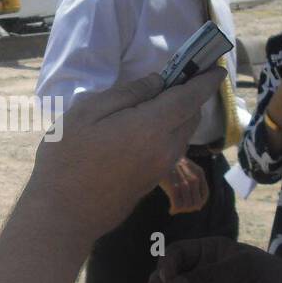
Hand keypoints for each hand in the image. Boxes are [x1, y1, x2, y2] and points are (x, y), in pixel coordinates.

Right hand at [28, 69, 224, 241]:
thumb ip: (127, 93)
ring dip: (180, 115)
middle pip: (191, 116)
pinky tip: (145, 127)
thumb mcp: (87, 112)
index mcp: (151, 127)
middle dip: (192, 95)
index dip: (206, 81)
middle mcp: (166, 149)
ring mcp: (161, 168)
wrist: (64, 214)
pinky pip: (172, 148)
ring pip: (183, 134)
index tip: (218, 68)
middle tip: (178, 78)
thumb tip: (157, 83)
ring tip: (158, 102)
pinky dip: (169, 131)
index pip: (190, 98)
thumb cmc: (67, 159)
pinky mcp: (153, 180)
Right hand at [158, 156, 209, 214]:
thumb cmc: (168, 163)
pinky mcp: (173, 186)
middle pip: (197, 203)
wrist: (155, 154)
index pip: (205, 195)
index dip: (198, 203)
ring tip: (174, 209)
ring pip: (187, 205)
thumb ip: (191, 180)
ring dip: (181, 210)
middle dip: (189, 209)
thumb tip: (197, 206)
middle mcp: (194, 177)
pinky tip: (171, 210)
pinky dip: (175, 210)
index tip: (190, 206)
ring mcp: (183, 182)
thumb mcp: (184, 167)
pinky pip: (177, 205)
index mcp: (199, 172)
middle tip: (180, 208)